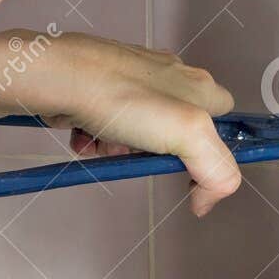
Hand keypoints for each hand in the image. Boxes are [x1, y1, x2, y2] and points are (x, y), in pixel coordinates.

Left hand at [0, 31, 241, 215]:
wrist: (56, 76)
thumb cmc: (124, 101)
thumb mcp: (188, 134)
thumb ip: (217, 170)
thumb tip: (204, 202)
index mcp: (199, 84)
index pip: (221, 126)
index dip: (204, 154)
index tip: (177, 168)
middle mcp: (170, 75)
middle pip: (174, 132)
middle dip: (152, 152)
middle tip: (131, 155)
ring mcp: (132, 76)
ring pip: (137, 130)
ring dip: (119, 148)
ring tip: (100, 145)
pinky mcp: (99, 82)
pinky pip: (106, 121)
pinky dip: (95, 135)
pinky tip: (81, 135)